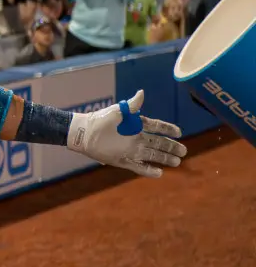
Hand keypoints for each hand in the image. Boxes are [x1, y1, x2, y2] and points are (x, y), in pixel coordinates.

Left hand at [66, 90, 185, 177]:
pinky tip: (159, 173)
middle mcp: (136, 138)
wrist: (83, 133)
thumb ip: (132, 105)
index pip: (156, 127)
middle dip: (171, 147)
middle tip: (183, 151)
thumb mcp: (117, 111)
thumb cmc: (100, 119)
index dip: (168, 129)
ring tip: (176, 162)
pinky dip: (148, 170)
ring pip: (151, 155)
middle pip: (158, 143)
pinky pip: (138, 167)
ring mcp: (130, 150)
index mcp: (136, 125)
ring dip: (164, 159)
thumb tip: (142, 93)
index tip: (178, 132)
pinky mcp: (122, 160)